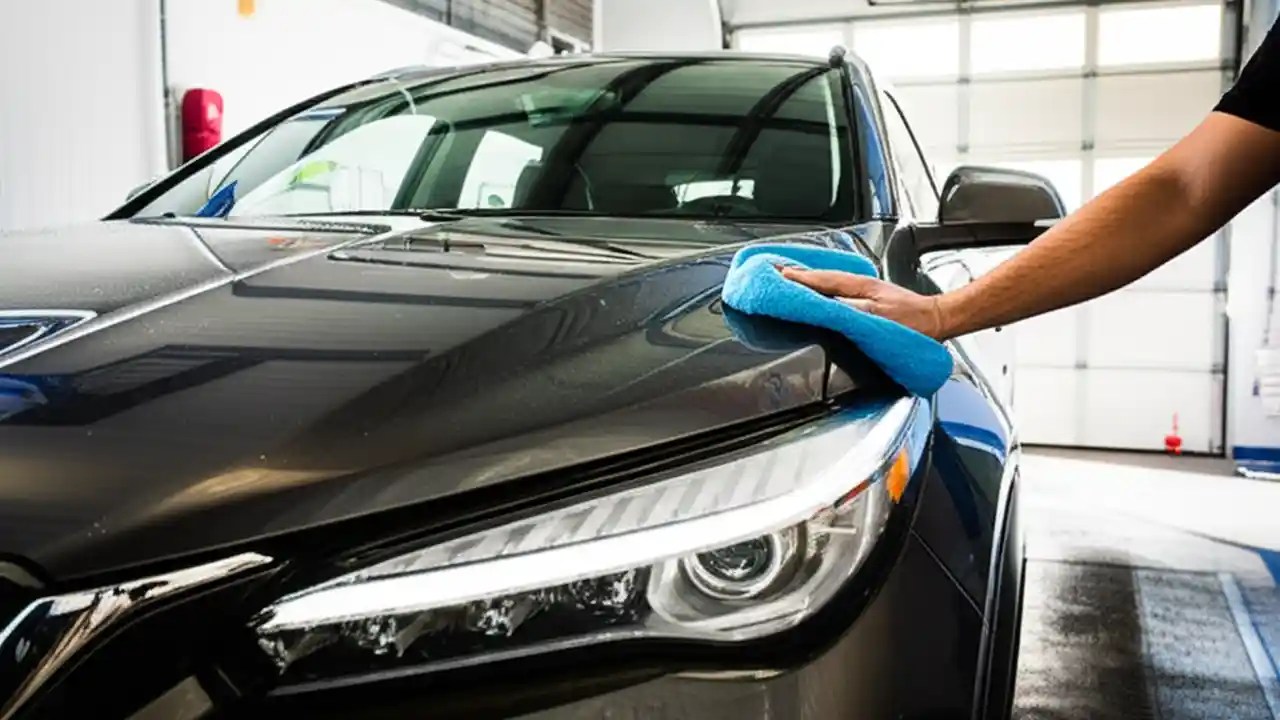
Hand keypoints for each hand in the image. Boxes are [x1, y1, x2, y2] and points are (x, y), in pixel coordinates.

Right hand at [779, 267, 949, 339]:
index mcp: (859, 287)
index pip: (822, 281)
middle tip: (776, 271)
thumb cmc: (913, 323)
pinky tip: (820, 289)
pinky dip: (823, 285)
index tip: (779, 276)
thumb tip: (827, 306)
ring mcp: (865, 288)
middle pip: (822, 276)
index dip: (799, 279)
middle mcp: (860, 283)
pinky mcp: (869, 295)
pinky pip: (838, 286)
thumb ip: (851, 311)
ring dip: (810, 278)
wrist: (937, 319)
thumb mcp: (879, 319)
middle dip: (799, 274)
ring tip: (791, 276)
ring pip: (829, 280)